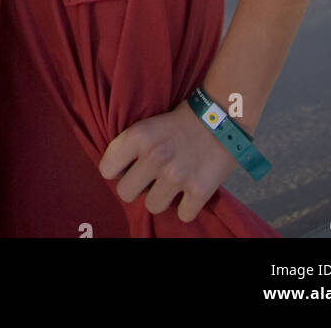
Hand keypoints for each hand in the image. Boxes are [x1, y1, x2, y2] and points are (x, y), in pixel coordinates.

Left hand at [98, 99, 239, 222]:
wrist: (224, 115)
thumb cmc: (183, 118)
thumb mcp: (150, 122)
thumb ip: (134, 144)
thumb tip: (119, 170)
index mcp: (138, 136)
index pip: (106, 169)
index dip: (116, 170)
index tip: (126, 167)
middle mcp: (155, 157)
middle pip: (125, 193)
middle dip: (136, 187)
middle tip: (149, 178)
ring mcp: (177, 176)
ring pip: (152, 207)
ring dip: (161, 198)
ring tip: (171, 183)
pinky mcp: (200, 191)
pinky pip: (183, 215)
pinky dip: (187, 206)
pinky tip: (190, 191)